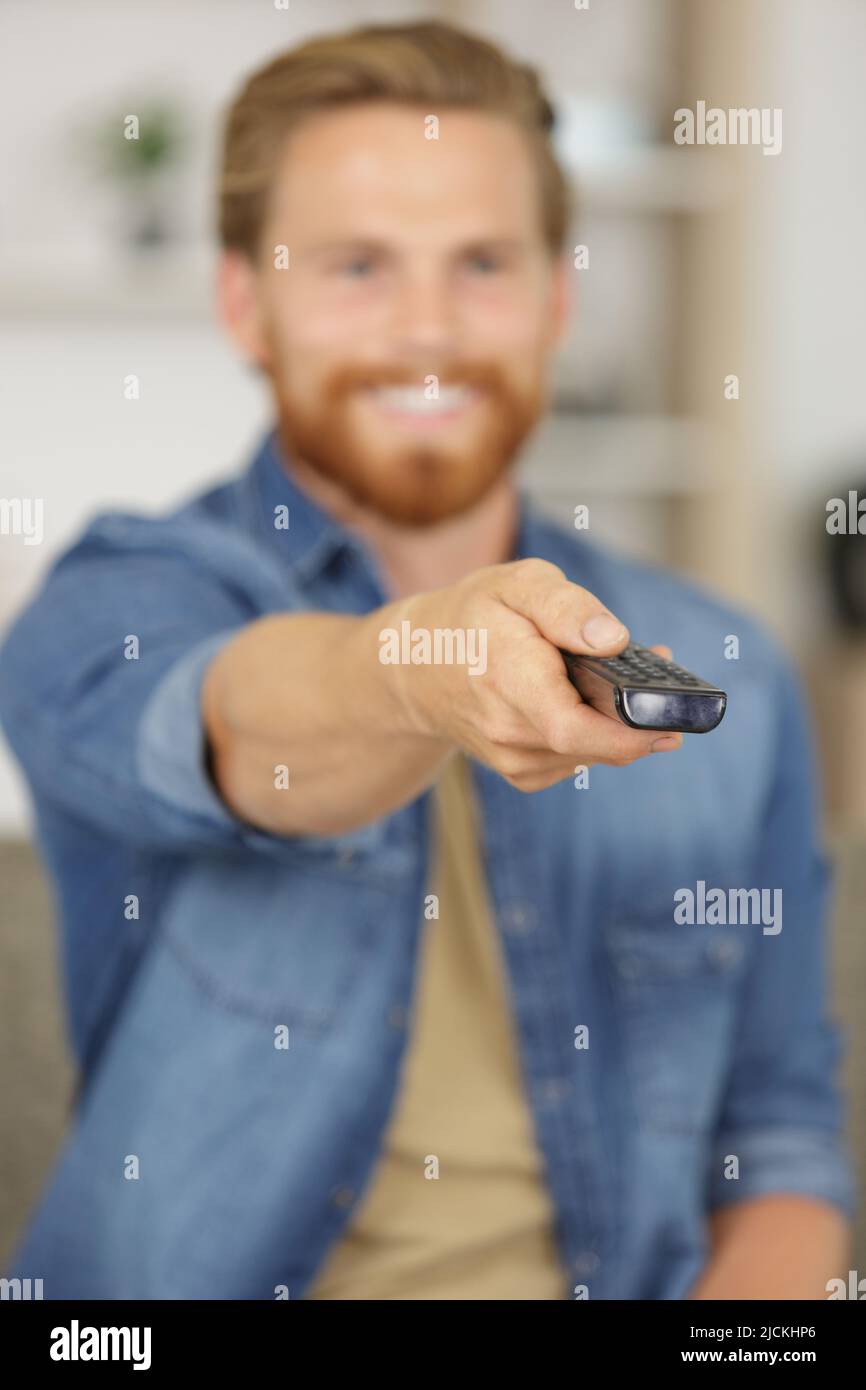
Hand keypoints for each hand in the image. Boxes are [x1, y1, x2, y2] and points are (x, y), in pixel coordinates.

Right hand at [390, 557, 681, 791]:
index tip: (670, 718)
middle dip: (639, 716)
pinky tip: (592, 703)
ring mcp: (512, 758)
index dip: (631, 731)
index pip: (575, 728)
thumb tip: (613, 638)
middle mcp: (508, 731)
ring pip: (592, 754)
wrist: (416, 666)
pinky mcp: (520, 772)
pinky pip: (577, 760)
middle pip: (595, 744)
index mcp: (509, 679)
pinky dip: (596, 735)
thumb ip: (567, 606)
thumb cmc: (472, 616)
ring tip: (623, 678)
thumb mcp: (518, 584)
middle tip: (664, 678)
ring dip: (619, 723)